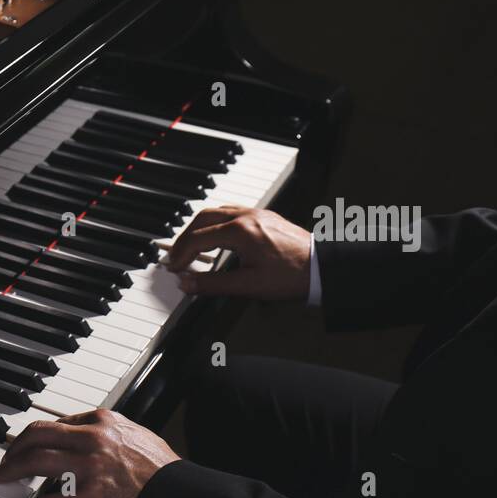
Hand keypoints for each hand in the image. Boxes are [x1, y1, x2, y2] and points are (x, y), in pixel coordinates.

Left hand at [0, 409, 179, 497]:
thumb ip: (111, 434)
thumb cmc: (163, 472)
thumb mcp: (138, 437)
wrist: (180, 497)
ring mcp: (87, 469)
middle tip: (4, 460)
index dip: (34, 435)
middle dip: (14, 448)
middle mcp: (91, 440)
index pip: (56, 422)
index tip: (25, 444)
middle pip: (37, 435)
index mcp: (103, 422)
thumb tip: (88, 436)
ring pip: (34, 462)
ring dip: (9, 470)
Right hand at [164, 205, 310, 300]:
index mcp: (239, 231)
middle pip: (202, 219)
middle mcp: (246, 216)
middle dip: (185, 238)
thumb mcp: (247, 285)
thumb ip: (212, 284)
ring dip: (199, 228)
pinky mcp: (265, 217)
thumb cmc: (291, 276)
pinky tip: (216, 237)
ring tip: (191, 247)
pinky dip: (215, 223)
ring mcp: (257, 214)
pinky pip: (232, 212)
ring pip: (217, 212)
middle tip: (177, 256)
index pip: (197, 238)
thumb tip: (186, 284)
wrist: (322, 267)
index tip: (174, 268)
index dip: (181, 254)